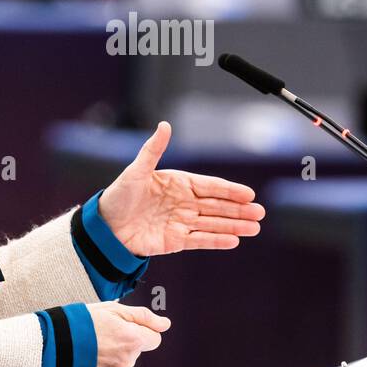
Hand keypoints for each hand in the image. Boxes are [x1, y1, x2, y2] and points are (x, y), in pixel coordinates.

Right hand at [86, 302, 170, 366]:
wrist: (56, 343)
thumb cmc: (83, 322)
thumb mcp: (115, 309)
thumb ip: (144, 317)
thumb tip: (165, 324)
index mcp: (134, 340)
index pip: (154, 339)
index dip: (142, 331)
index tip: (128, 326)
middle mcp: (126, 360)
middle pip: (135, 350)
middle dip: (124, 341)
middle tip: (104, 330)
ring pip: (120, 362)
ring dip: (111, 353)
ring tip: (93, 342)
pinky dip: (100, 365)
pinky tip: (88, 355)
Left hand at [97, 121, 265, 258]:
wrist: (105, 226)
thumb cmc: (120, 195)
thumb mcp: (137, 170)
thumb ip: (153, 150)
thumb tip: (164, 125)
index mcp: (179, 183)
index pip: (211, 186)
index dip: (230, 190)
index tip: (249, 194)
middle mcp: (184, 203)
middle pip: (218, 206)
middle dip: (240, 210)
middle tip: (260, 213)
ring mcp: (182, 222)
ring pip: (214, 224)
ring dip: (234, 226)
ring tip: (255, 229)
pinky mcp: (176, 241)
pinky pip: (201, 240)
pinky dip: (217, 241)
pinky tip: (234, 241)